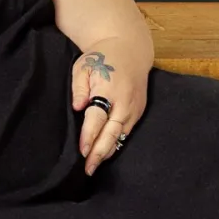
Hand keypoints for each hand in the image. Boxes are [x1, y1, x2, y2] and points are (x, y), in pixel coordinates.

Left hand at [72, 34, 149, 175]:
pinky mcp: (139, 110)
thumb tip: (78, 107)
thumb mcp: (83, 66)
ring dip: (108, 151)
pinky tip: (107, 152)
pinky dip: (117, 142)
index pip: (98, 119)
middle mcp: (125, 103)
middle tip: (88, 169)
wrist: (129, 49)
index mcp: (109, 90)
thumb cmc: (101, 58)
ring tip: (95, 166)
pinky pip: (127, 131)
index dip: (90, 136)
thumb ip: (79, 88)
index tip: (82, 151)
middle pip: (112, 133)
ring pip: (122, 136)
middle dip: (100, 152)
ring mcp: (135, 108)